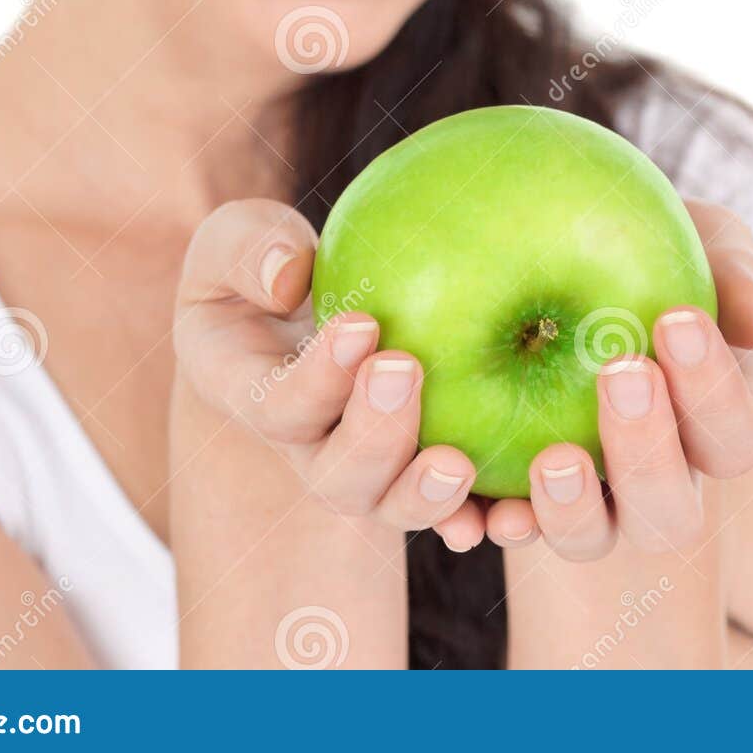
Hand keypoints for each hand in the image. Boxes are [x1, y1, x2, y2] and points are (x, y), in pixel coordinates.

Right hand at [172, 199, 483, 543]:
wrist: (294, 302)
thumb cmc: (264, 260)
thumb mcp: (234, 239)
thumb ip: (247, 250)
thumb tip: (286, 279)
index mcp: (256, 393)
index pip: (280, 407)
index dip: (318, 379)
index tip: (362, 324)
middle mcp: (311, 447)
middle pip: (338, 477)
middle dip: (374, 436)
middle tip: (406, 370)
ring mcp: (368, 465)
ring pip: (392, 504)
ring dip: (424, 493)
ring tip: (458, 463)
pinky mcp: (419, 464)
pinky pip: (452, 505)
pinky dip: (481, 512)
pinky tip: (518, 504)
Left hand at [483, 200, 752, 560]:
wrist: (563, 240)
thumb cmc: (652, 241)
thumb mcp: (703, 239)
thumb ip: (735, 274)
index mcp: (713, 426)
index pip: (733, 435)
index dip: (711, 388)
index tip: (676, 317)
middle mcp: (655, 480)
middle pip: (667, 513)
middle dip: (648, 454)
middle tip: (621, 373)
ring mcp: (584, 497)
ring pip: (588, 540)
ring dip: (570, 512)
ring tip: (550, 459)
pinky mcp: (510, 492)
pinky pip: (496, 525)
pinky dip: (477, 520)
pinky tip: (464, 502)